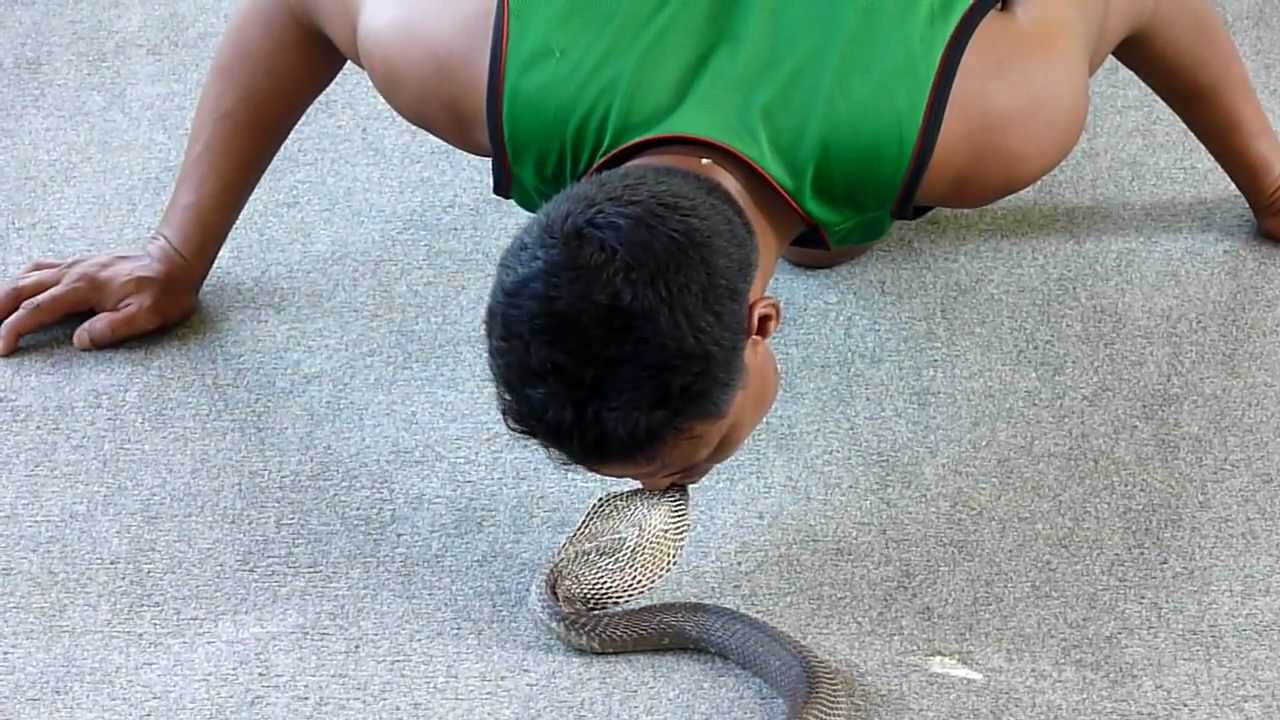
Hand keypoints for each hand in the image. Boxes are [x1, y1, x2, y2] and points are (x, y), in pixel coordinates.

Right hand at [0, 235, 202, 355]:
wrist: (176, 259)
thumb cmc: (165, 290)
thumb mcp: (147, 316)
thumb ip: (111, 329)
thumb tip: (78, 341)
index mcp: (83, 287)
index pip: (37, 310)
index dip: (14, 329)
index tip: (2, 348)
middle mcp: (73, 272)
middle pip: (20, 288)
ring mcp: (75, 265)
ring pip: (26, 276)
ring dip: (5, 293)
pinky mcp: (81, 263)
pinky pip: (41, 267)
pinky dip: (23, 279)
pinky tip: (19, 288)